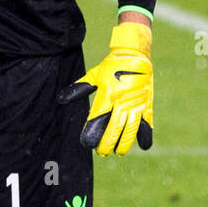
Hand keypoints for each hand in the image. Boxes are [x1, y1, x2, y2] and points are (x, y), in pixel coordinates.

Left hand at [58, 21, 153, 155]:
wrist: (135, 54)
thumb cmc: (111, 66)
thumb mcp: (94, 75)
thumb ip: (79, 89)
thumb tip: (60, 100)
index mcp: (107, 95)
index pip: (97, 119)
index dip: (92, 133)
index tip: (87, 144)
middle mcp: (121, 102)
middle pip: (113, 128)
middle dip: (107, 143)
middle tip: (102, 152)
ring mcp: (136, 104)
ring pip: (130, 129)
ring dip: (124, 143)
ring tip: (119, 152)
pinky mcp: (147, 104)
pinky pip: (147, 123)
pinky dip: (145, 135)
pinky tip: (143, 146)